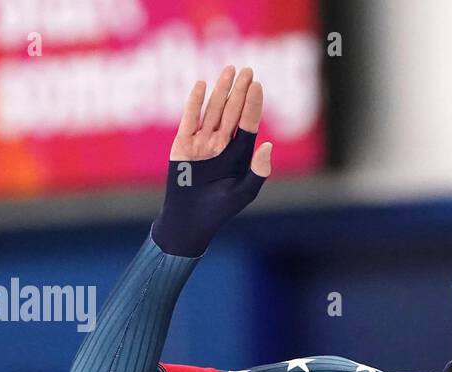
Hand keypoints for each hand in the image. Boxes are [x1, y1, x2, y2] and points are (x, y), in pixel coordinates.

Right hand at [150, 65, 274, 255]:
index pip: (248, 124)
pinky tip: (202, 85)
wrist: (190, 221)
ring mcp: (202, 142)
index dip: (253, 105)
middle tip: (248, 70)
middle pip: (232, 113)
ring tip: (229, 70)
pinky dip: (195, 102)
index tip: (258, 85)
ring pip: (213, 111)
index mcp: (239, 154)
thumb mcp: (244, 192)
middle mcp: (221, 145)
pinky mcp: (183, 144)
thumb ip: (258, 171)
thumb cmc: (220, 210)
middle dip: (239, 92)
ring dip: (221, 91)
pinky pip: (190, 119)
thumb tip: (269, 144)